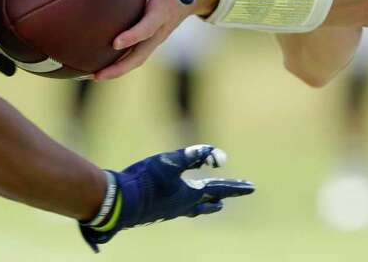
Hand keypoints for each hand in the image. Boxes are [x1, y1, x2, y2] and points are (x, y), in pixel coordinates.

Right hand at [79, 145, 252, 252]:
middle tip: (234, 195)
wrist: (116, 203)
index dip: (236, 187)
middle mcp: (182, 206)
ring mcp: (168, 211)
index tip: (252, 188)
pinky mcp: (155, 212)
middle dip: (222, 197)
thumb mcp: (170, 162)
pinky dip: (186, 205)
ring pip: (193, 208)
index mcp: (190, 195)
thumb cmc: (145, 181)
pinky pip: (177, 209)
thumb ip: (194, 156)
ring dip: (206, 204)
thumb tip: (218, 154)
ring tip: (213, 204)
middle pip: (208, 202)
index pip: (219, 190)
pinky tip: (178, 204)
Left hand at [94, 0, 196, 80]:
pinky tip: (98, 65)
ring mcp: (158, 37)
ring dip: (117, 70)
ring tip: (92, 77)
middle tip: (96, 75)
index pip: (148, 26)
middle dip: (120, 67)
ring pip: (138, 60)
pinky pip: (137, 55)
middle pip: (141, 55)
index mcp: (163, 10)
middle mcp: (161, 28)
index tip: (115, 43)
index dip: (133, 35)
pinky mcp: (154, 40)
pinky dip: (120, 63)